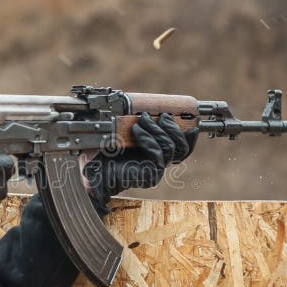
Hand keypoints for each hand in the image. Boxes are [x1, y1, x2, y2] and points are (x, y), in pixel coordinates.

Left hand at [83, 113, 197, 206]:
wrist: (95, 170)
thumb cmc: (107, 152)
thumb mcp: (126, 133)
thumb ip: (141, 125)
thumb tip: (149, 111)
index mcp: (158, 154)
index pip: (182, 148)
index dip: (189, 136)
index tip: (192, 122)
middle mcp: (160, 164)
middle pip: (181, 148)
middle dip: (174, 128)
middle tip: (161, 116)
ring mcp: (156, 171)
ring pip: (170, 148)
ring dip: (158, 130)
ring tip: (142, 120)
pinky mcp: (150, 175)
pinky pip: (158, 154)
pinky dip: (148, 138)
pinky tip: (137, 131)